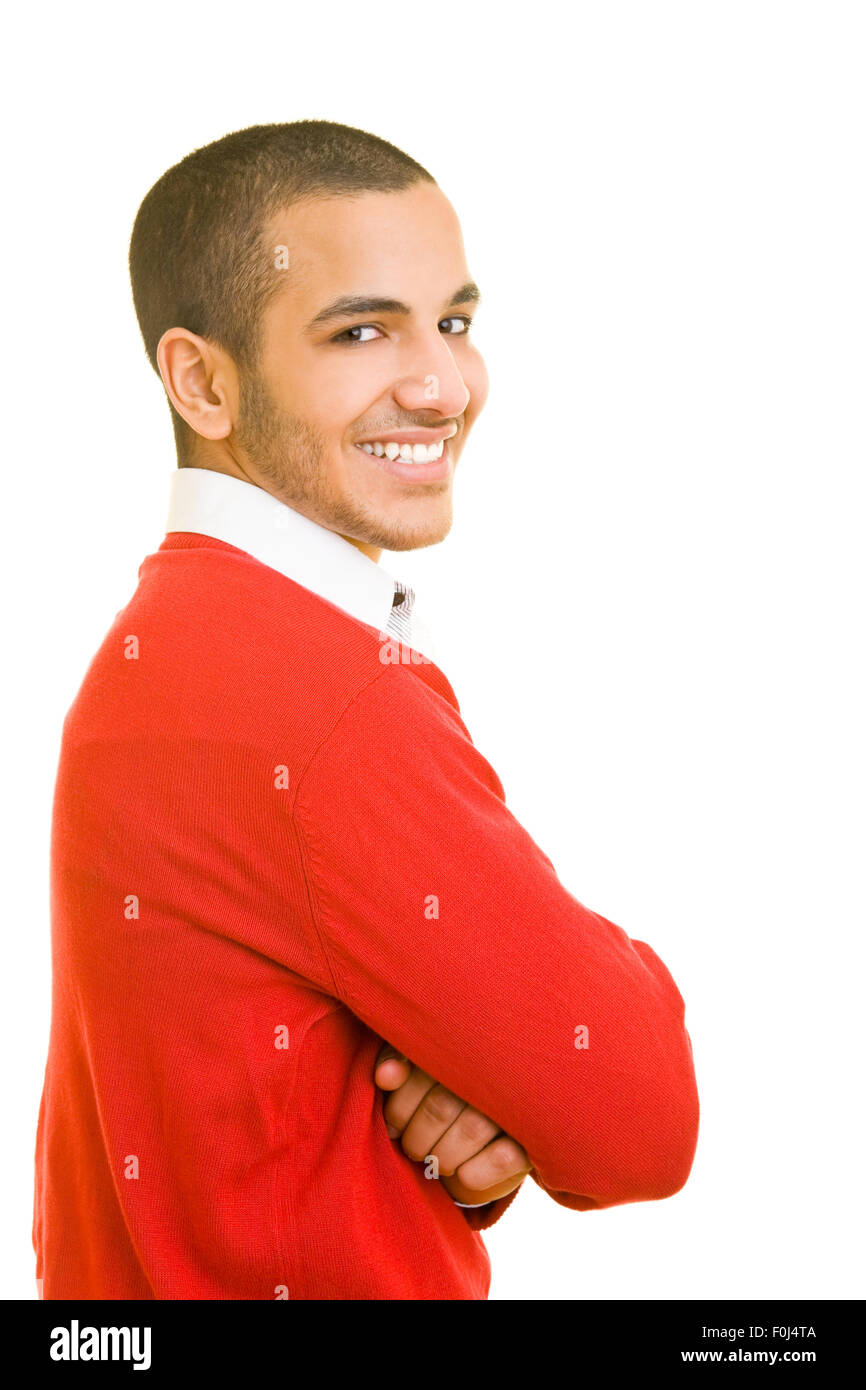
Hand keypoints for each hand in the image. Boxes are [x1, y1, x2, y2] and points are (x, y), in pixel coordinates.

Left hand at [374, 1043, 531, 1205]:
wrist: (510, 1100)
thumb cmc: (451, 1081)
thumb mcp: (423, 1063)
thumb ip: (399, 1061)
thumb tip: (385, 1076)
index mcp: (461, 1044)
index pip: (419, 1076)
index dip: (398, 1110)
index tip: (393, 1128)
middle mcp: (494, 1067)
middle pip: (440, 1107)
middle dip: (417, 1139)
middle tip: (413, 1149)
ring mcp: (517, 1102)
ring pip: (470, 1131)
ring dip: (443, 1157)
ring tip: (435, 1163)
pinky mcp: (535, 1139)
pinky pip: (504, 1158)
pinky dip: (477, 1173)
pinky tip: (464, 1176)